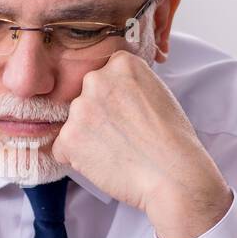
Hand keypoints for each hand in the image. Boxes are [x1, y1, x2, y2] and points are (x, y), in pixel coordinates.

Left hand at [51, 50, 232, 237]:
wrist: (174, 174)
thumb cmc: (172, 139)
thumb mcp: (156, 92)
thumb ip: (128, 85)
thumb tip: (111, 93)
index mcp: (121, 63)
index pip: (104, 76)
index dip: (115, 99)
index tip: (128, 113)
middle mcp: (96, 79)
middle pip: (86, 98)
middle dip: (98, 116)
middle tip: (122, 135)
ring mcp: (80, 109)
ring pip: (74, 123)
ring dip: (87, 137)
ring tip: (116, 151)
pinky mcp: (69, 138)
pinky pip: (63, 148)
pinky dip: (77, 159)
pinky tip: (104, 163)